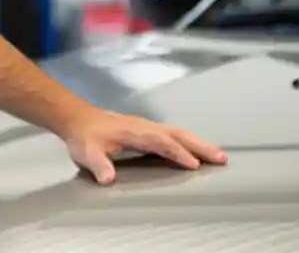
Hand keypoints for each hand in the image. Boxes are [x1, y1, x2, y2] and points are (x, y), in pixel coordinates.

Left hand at [60, 108, 227, 184]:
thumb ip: (98, 165)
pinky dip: (187, 142)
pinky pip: (172, 134)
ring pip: (177, 133)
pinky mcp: (146, 129)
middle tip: (221, 158)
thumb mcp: (87, 153)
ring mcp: (147, 127)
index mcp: (134, 132)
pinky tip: (196, 151)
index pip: (161, 142)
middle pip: (177, 134)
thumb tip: (108, 179)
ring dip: (198, 143)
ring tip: (218, 156)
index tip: (194, 165)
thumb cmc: (84, 137)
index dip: (177, 153)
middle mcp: (145, 127)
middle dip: (199, 146)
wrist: (77, 119)